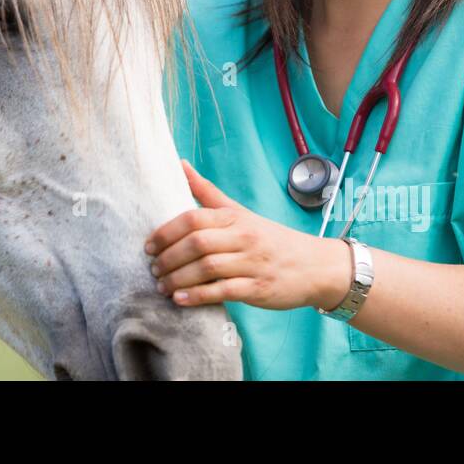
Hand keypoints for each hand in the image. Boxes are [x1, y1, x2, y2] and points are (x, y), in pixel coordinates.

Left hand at [143, 159, 350, 310]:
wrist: (315, 266)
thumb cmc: (270, 238)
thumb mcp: (240, 212)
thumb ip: (207, 192)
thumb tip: (179, 164)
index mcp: (235, 218)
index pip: (193, 219)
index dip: (166, 233)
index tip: (149, 246)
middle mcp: (243, 237)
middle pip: (197, 244)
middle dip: (169, 258)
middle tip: (153, 268)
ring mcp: (252, 263)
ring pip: (206, 269)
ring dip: (178, 279)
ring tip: (162, 286)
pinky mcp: (258, 289)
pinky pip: (223, 292)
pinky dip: (197, 297)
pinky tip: (181, 300)